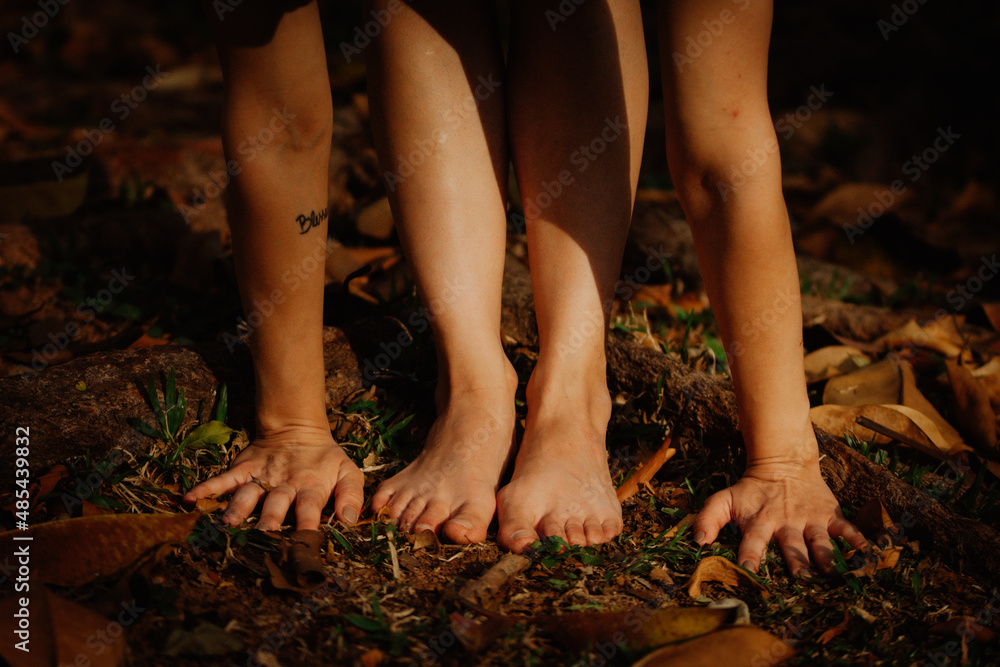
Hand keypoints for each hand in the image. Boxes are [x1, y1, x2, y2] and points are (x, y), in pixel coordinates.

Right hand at [182, 425, 363, 530]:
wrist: (298, 429)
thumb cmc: (325, 459)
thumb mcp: (347, 471)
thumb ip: (352, 494)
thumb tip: (351, 520)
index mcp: (310, 488)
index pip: (309, 509)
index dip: (307, 525)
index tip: (305, 543)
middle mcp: (283, 485)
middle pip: (274, 504)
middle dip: (269, 521)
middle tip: (264, 537)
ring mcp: (260, 477)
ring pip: (247, 495)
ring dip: (238, 509)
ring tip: (228, 524)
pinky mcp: (242, 469)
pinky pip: (223, 479)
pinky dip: (206, 488)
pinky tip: (189, 499)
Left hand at [692, 457, 867, 576]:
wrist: (782, 462)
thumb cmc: (751, 490)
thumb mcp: (724, 499)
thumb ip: (708, 518)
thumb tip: (697, 542)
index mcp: (760, 522)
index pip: (752, 541)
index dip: (750, 554)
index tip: (748, 569)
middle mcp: (786, 523)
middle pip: (791, 546)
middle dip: (796, 562)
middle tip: (801, 579)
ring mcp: (810, 519)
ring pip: (819, 540)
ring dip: (825, 556)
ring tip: (831, 572)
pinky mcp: (829, 514)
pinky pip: (845, 528)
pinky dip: (856, 539)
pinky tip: (866, 552)